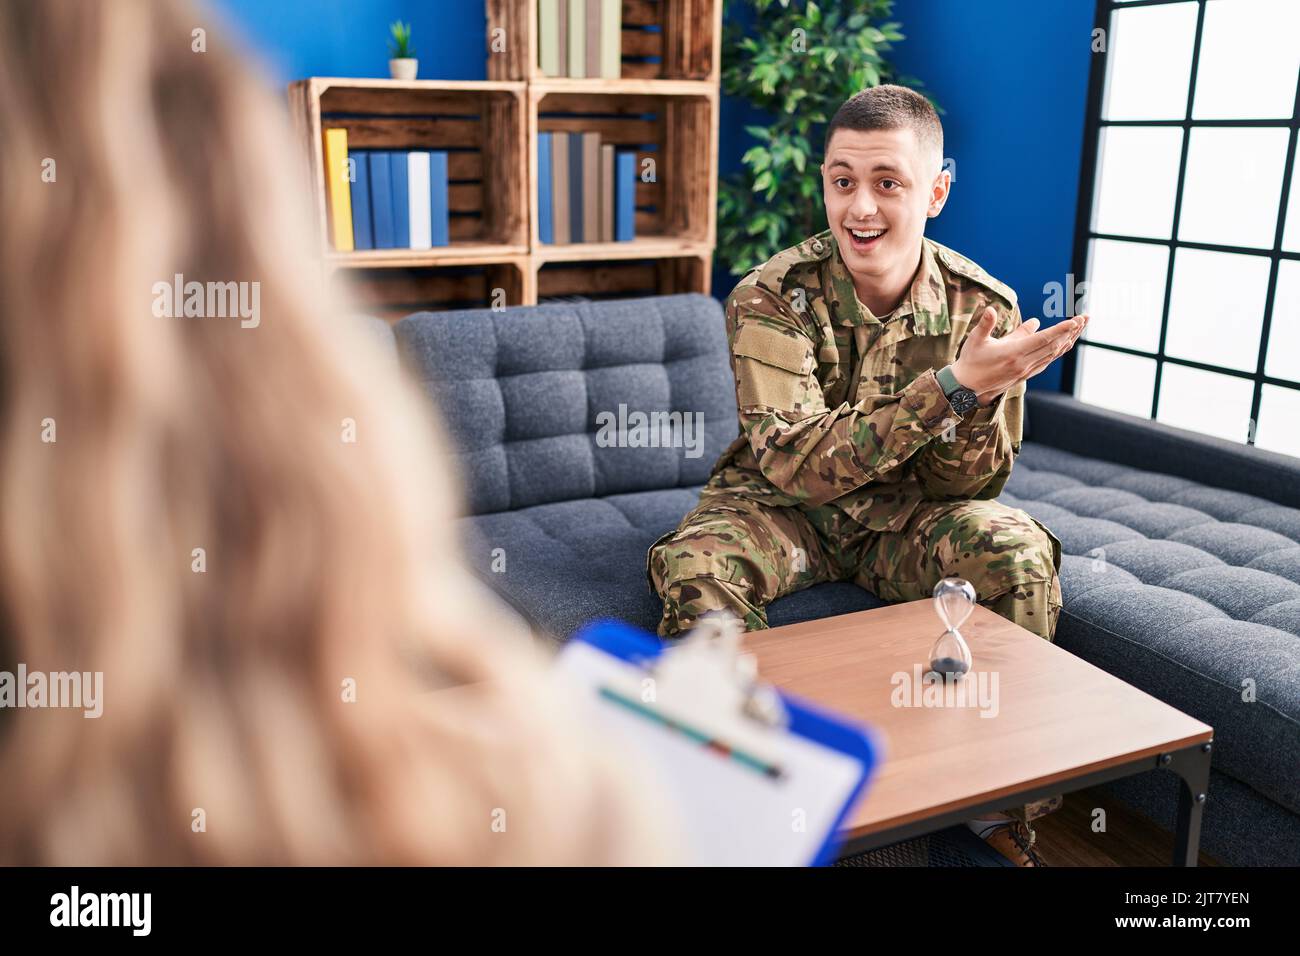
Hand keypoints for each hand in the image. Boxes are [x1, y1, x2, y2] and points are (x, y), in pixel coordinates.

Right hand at [953, 308, 1088, 404]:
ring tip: (1080, 327)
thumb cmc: (970, 360)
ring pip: (1053, 354)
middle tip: (1085, 317)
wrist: (966, 387)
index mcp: (1013, 353)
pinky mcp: (1025, 375)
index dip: (1060, 330)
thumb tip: (991, 309)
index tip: (1075, 321)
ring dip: (1068, 340)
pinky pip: (1047, 361)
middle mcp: (1023, 364)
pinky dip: (1058, 351)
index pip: (1042, 340)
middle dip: (1071, 331)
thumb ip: (986, 324)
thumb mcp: (975, 340)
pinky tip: (1065, 344)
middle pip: (1054, 346)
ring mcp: (1025, 371)